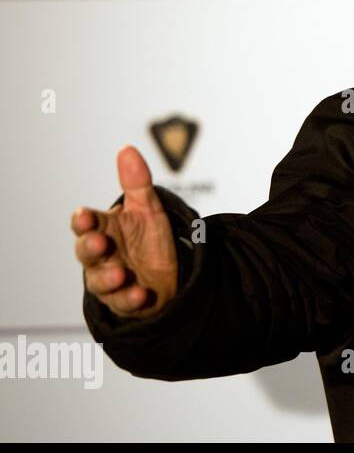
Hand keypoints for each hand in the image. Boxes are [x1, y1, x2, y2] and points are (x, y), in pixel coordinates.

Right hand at [72, 146, 179, 318]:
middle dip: (90, 247)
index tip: (85, 215)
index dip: (83, 220)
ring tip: (121, 273)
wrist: (169, 273)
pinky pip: (123, 303)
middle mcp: (102, 255)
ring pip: (99, 281)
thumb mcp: (148, 209)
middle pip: (86, 252)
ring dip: (108, 277)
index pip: (86, 223)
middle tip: (99, 243)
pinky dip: (130, 299)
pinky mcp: (125, 301)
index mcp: (104, 229)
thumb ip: (137, 183)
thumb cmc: (149, 240)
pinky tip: (140, 294)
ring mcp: (110, 279)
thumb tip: (127, 149)